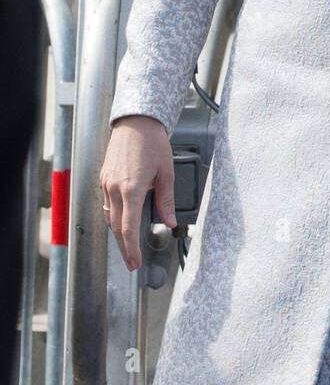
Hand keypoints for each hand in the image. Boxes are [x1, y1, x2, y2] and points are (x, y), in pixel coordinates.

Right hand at [100, 115, 176, 270]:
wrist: (136, 122)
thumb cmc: (153, 143)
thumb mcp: (166, 171)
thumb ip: (166, 200)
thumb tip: (170, 222)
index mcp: (132, 188)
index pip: (128, 228)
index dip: (131, 249)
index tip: (136, 262)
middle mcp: (115, 188)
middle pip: (116, 227)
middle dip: (124, 248)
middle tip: (132, 262)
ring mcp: (107, 183)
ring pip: (110, 216)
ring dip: (118, 233)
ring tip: (128, 245)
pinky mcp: (104, 178)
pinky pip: (108, 204)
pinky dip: (115, 216)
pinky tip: (123, 220)